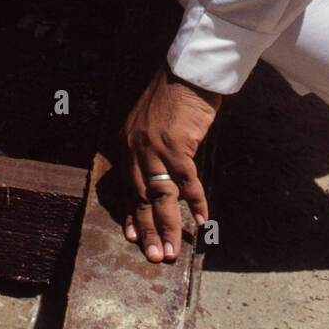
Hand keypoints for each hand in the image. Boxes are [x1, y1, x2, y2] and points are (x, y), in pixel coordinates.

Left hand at [119, 64, 219, 261]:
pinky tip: (202, 219)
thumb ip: (148, 148)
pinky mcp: (176, 145)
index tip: (133, 237)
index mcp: (126, 144)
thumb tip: (156, 175)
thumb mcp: (149, 123)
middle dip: (147, 229)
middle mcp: (135, 148)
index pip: (125, 186)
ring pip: (160, 196)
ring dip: (168, 226)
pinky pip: (186, 182)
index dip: (130, 214)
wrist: (185, 73)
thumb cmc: (172, 97)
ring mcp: (154, 147)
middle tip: (154, 256)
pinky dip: (195, 202)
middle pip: (139, 197)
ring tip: (172, 250)